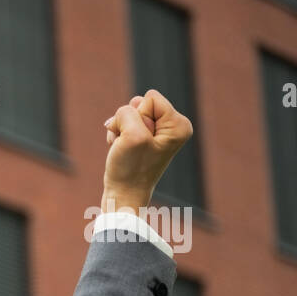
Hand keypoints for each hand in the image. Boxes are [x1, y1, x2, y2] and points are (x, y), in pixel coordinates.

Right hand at [102, 89, 192, 213]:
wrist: (123, 195)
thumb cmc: (130, 170)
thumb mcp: (131, 135)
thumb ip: (128, 111)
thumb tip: (127, 110)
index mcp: (179, 125)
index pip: (150, 99)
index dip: (138, 118)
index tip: (139, 141)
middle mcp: (172, 127)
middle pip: (140, 104)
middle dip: (128, 122)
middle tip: (130, 145)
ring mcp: (158, 133)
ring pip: (129, 113)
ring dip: (120, 129)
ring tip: (123, 149)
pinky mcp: (144, 138)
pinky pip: (124, 123)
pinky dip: (117, 135)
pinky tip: (120, 150)